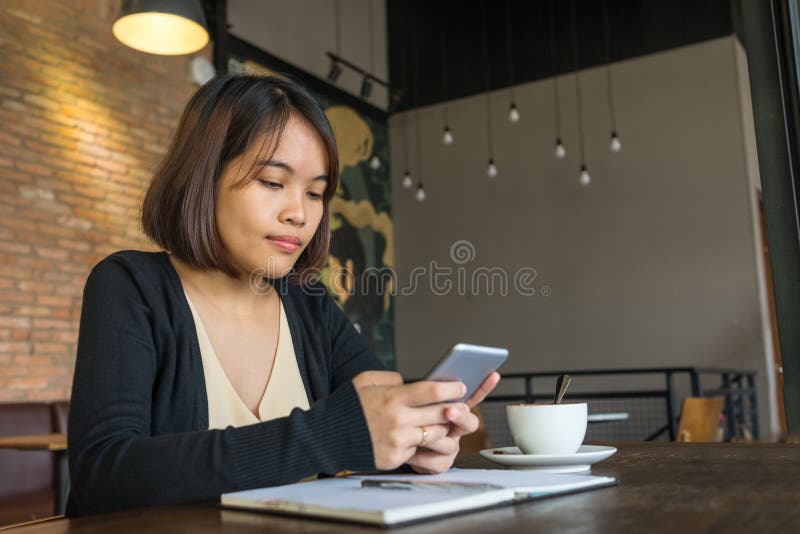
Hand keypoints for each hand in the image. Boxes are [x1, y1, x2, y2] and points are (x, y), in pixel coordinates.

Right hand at [352, 370, 467, 470]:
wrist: (326, 437)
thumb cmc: (346, 406)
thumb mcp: (365, 380)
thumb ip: (390, 377)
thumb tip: (408, 381)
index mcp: (392, 398)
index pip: (432, 391)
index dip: (451, 388)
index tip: (460, 386)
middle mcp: (398, 420)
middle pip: (440, 414)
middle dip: (453, 409)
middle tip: (459, 405)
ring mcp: (397, 441)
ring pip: (434, 434)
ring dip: (440, 427)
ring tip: (439, 420)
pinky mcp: (394, 458)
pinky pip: (417, 449)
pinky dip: (419, 443)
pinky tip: (414, 436)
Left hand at [406, 372, 500, 473]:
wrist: (393, 447)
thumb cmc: (404, 421)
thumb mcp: (414, 403)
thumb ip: (426, 392)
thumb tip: (432, 378)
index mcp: (452, 410)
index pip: (472, 397)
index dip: (484, 386)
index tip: (492, 375)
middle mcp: (455, 429)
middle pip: (470, 422)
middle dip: (460, 415)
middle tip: (449, 410)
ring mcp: (450, 447)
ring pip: (451, 444)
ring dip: (434, 437)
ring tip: (418, 431)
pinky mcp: (441, 464)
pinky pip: (436, 462)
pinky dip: (422, 456)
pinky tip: (411, 452)